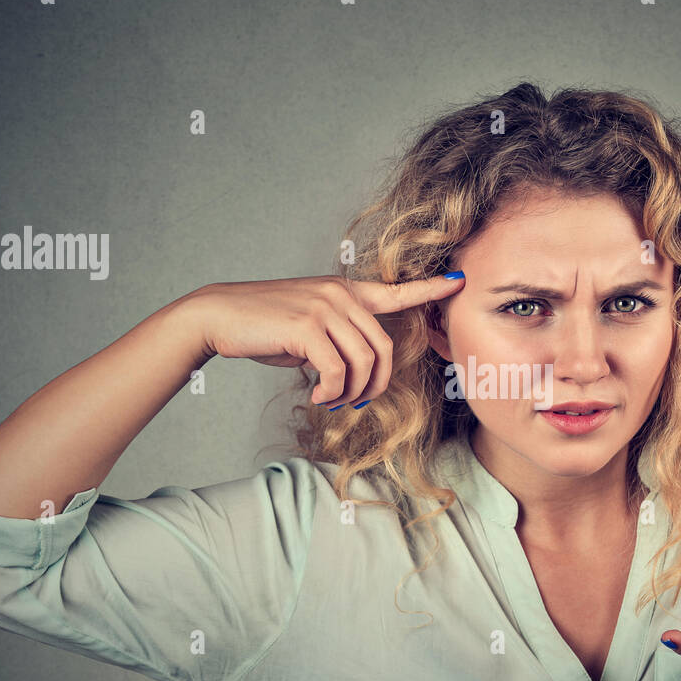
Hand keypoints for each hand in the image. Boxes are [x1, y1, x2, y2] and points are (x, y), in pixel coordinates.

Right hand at [186, 273, 464, 406]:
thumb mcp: (309, 327)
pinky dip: (331, 393)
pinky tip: (316, 396)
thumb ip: (338, 337)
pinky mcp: (308, 327)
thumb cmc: (264, 325)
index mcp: (346, 291)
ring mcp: (325, 308)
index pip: (397, 290)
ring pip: (365, 362)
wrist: (220, 315)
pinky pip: (338, 372)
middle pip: (385, 349)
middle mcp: (341, 294)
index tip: (460, 280)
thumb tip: (355, 369)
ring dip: (352, 392)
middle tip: (354, 400)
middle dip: (375, 384)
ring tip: (332, 400)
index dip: (431, 288)